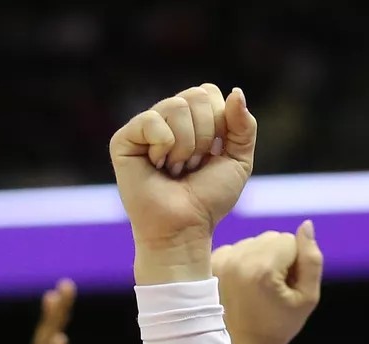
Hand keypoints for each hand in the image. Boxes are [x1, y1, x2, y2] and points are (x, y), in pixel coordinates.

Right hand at [110, 84, 256, 281]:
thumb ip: (244, 126)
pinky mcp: (124, 139)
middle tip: (191, 165)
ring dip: (185, 146)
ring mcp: (145, 127)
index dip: (219, 125)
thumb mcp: (238, 161)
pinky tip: (156, 165)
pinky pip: (152, 121)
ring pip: (176, 106)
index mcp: (192, 118)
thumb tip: (236, 92)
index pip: (209, 93)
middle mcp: (166, 117)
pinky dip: (163, 146)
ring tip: (174, 169)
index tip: (211, 156)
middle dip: (204, 136)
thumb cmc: (208, 199)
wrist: (185, 227)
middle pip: (196, 95)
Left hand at [214, 222, 324, 343]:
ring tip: (259, 288)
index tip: (288, 286)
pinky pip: (240, 247)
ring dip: (262, 258)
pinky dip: (246, 260)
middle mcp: (239, 259)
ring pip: (256, 241)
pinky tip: (245, 284)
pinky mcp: (213, 261)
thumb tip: (307, 225)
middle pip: (272, 237)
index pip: (291, 240)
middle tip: (273, 288)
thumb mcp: (308, 298)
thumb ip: (312, 260)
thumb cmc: (279, 326)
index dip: (296, 263)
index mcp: (263, 269)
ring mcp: (222, 259)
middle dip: (279, 257)